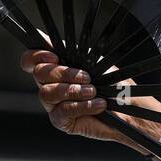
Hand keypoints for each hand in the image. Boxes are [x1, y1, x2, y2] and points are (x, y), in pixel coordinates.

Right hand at [21, 49, 160, 149]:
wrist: (129, 108)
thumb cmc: (113, 84)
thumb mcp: (94, 63)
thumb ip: (71, 53)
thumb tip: (48, 39)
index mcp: (57, 67)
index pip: (31, 60)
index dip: (36, 56)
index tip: (54, 57)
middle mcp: (51, 85)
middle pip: (39, 74)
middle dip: (63, 73)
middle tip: (86, 77)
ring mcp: (54, 104)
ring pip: (47, 93)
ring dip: (73, 90)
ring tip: (93, 92)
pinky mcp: (61, 121)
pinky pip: (62, 111)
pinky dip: (82, 106)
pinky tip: (97, 104)